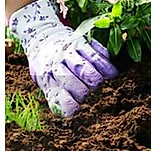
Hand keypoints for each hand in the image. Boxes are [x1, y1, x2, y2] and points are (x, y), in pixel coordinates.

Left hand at [8, 0, 117, 117]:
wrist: (42, 36)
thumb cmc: (46, 65)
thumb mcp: (43, 80)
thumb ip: (55, 96)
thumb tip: (69, 113)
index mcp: (46, 76)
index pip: (63, 98)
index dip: (73, 106)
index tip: (77, 107)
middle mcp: (58, 62)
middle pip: (81, 88)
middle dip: (87, 93)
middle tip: (86, 91)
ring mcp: (71, 51)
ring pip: (93, 74)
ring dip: (98, 82)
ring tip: (96, 82)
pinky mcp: (84, 41)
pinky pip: (102, 58)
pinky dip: (109, 69)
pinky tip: (107, 73)